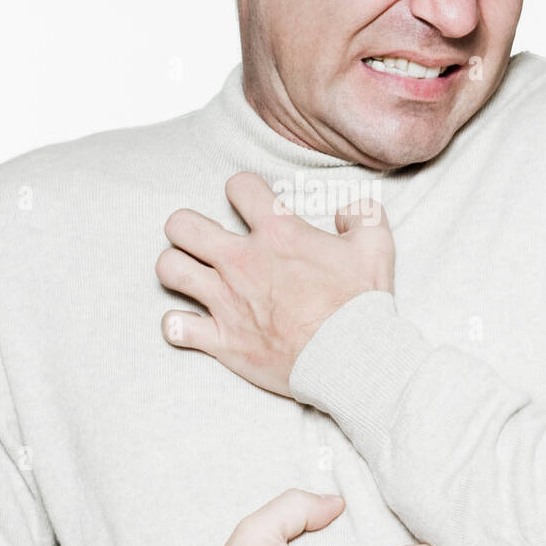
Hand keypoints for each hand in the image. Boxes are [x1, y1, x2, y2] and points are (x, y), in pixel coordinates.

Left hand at [157, 172, 394, 396]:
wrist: (353, 359)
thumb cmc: (362, 304)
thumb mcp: (376, 246)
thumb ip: (361, 216)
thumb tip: (345, 210)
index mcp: (278, 233)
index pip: (238, 186)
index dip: (243, 189)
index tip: (251, 204)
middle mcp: (242, 262)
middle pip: (182, 225)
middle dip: (187, 228)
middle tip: (203, 239)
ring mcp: (226, 302)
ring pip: (169, 269)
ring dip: (177, 269)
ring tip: (191, 275)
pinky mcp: (222, 340)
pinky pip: (174, 327)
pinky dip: (177, 325)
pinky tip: (190, 322)